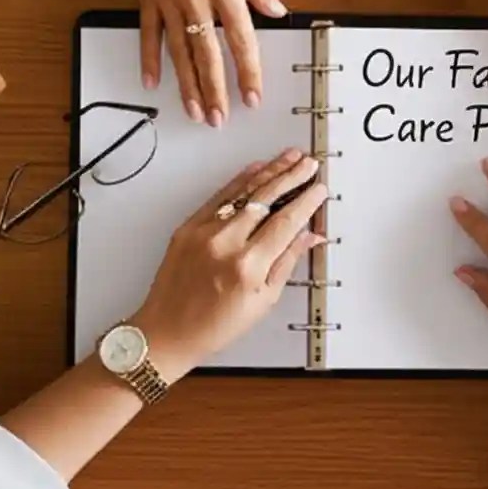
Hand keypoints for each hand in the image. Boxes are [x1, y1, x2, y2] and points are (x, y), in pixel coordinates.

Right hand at [129, 0, 286, 126]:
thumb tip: (276, 11)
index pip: (240, 39)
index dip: (248, 72)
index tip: (253, 97)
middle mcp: (195, 0)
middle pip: (207, 55)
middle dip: (216, 91)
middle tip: (221, 120)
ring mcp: (168, 1)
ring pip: (179, 52)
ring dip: (187, 86)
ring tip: (195, 112)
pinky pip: (148, 35)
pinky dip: (149, 61)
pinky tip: (152, 84)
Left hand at [132, 148, 326, 380]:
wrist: (168, 330)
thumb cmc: (214, 325)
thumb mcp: (263, 301)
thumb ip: (287, 261)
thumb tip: (309, 235)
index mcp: (248, 266)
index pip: (286, 222)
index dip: (306, 202)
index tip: (319, 190)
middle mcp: (225, 243)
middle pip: (266, 199)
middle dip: (292, 176)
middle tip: (309, 164)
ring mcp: (203, 232)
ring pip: (244, 192)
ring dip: (270, 171)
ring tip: (290, 157)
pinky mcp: (188, 226)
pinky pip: (219, 196)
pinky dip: (240, 180)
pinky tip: (257, 168)